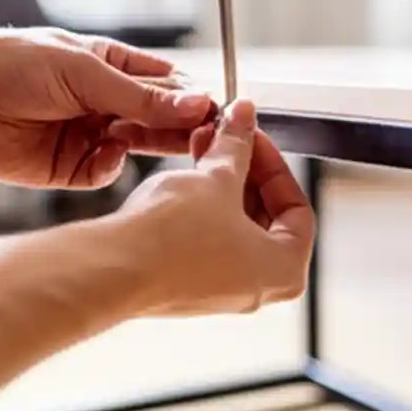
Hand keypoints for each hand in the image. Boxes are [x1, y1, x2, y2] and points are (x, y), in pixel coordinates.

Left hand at [0, 28, 215, 189]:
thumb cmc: (10, 65)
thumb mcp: (83, 72)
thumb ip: (140, 96)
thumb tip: (197, 102)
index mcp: (109, 65)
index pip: (167, 82)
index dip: (193, 96)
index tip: (218, 110)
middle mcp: (103, 101)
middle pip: (159, 117)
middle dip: (182, 126)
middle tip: (207, 137)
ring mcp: (88, 134)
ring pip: (139, 146)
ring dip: (154, 146)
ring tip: (164, 144)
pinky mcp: (68, 167)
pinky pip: (105, 172)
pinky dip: (110, 166)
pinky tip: (105, 152)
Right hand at [117, 100, 315, 315]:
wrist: (114, 269)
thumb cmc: (172, 239)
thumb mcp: (216, 177)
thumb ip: (237, 145)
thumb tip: (244, 120)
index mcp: (283, 270)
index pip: (297, 209)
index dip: (274, 165)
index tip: (253, 139)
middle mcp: (255, 289)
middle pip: (266, 218)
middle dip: (245, 171)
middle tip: (228, 139)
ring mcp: (219, 290)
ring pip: (232, 226)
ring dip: (220, 184)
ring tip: (202, 149)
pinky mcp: (185, 285)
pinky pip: (205, 239)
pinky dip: (201, 207)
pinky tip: (183, 178)